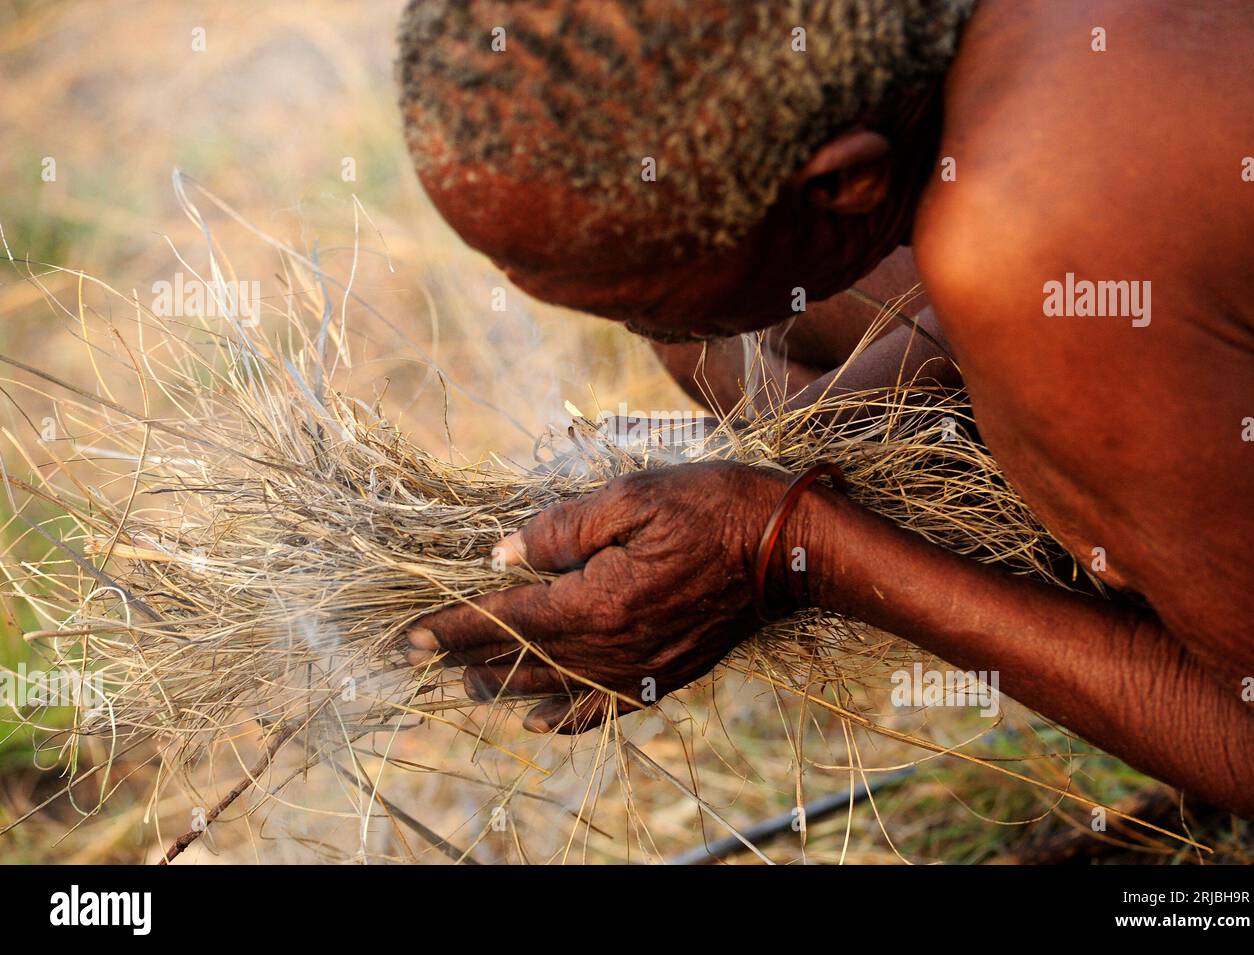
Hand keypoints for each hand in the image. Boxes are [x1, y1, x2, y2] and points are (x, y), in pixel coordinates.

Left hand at [404, 461, 824, 732]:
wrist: (788, 548)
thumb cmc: (712, 507)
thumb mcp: (631, 497)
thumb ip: (560, 530)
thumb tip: (503, 557)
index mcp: (596, 600)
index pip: (505, 619)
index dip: (452, 628)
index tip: (407, 639)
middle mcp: (611, 647)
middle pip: (521, 661)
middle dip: (466, 658)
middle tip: (419, 659)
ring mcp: (639, 668)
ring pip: (554, 689)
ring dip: (505, 687)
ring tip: (467, 684)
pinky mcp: (665, 675)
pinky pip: (602, 709)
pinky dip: (565, 719)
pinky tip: (541, 722)